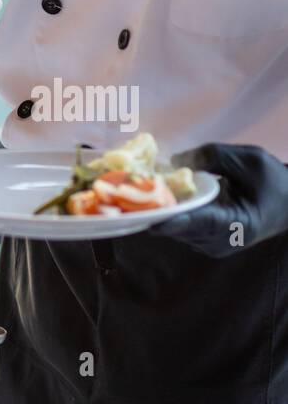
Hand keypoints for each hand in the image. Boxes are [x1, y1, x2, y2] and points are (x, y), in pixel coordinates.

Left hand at [151, 143, 287, 256]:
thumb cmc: (272, 180)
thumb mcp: (249, 160)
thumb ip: (213, 157)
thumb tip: (173, 159)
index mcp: (241, 224)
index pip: (203, 223)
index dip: (175, 221)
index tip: (151, 220)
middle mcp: (224, 242)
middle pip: (182, 229)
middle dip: (159, 211)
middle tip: (131, 194)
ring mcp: (212, 246)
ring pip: (176, 231)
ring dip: (160, 213)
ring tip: (140, 193)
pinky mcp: (203, 243)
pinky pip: (179, 229)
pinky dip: (168, 214)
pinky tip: (156, 199)